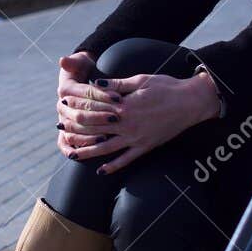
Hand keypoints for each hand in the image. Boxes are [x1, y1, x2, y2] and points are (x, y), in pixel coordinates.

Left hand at [57, 67, 219, 173]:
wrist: (191, 102)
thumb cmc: (167, 87)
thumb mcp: (141, 79)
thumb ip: (117, 84)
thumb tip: (96, 84)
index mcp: (125, 105)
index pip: (94, 107)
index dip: (77, 106)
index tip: (64, 105)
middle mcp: (128, 124)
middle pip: (95, 129)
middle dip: (75, 129)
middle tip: (60, 130)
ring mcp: (137, 138)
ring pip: (106, 148)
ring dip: (87, 151)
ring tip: (71, 153)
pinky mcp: (146, 146)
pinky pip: (127, 160)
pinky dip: (113, 167)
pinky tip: (101, 171)